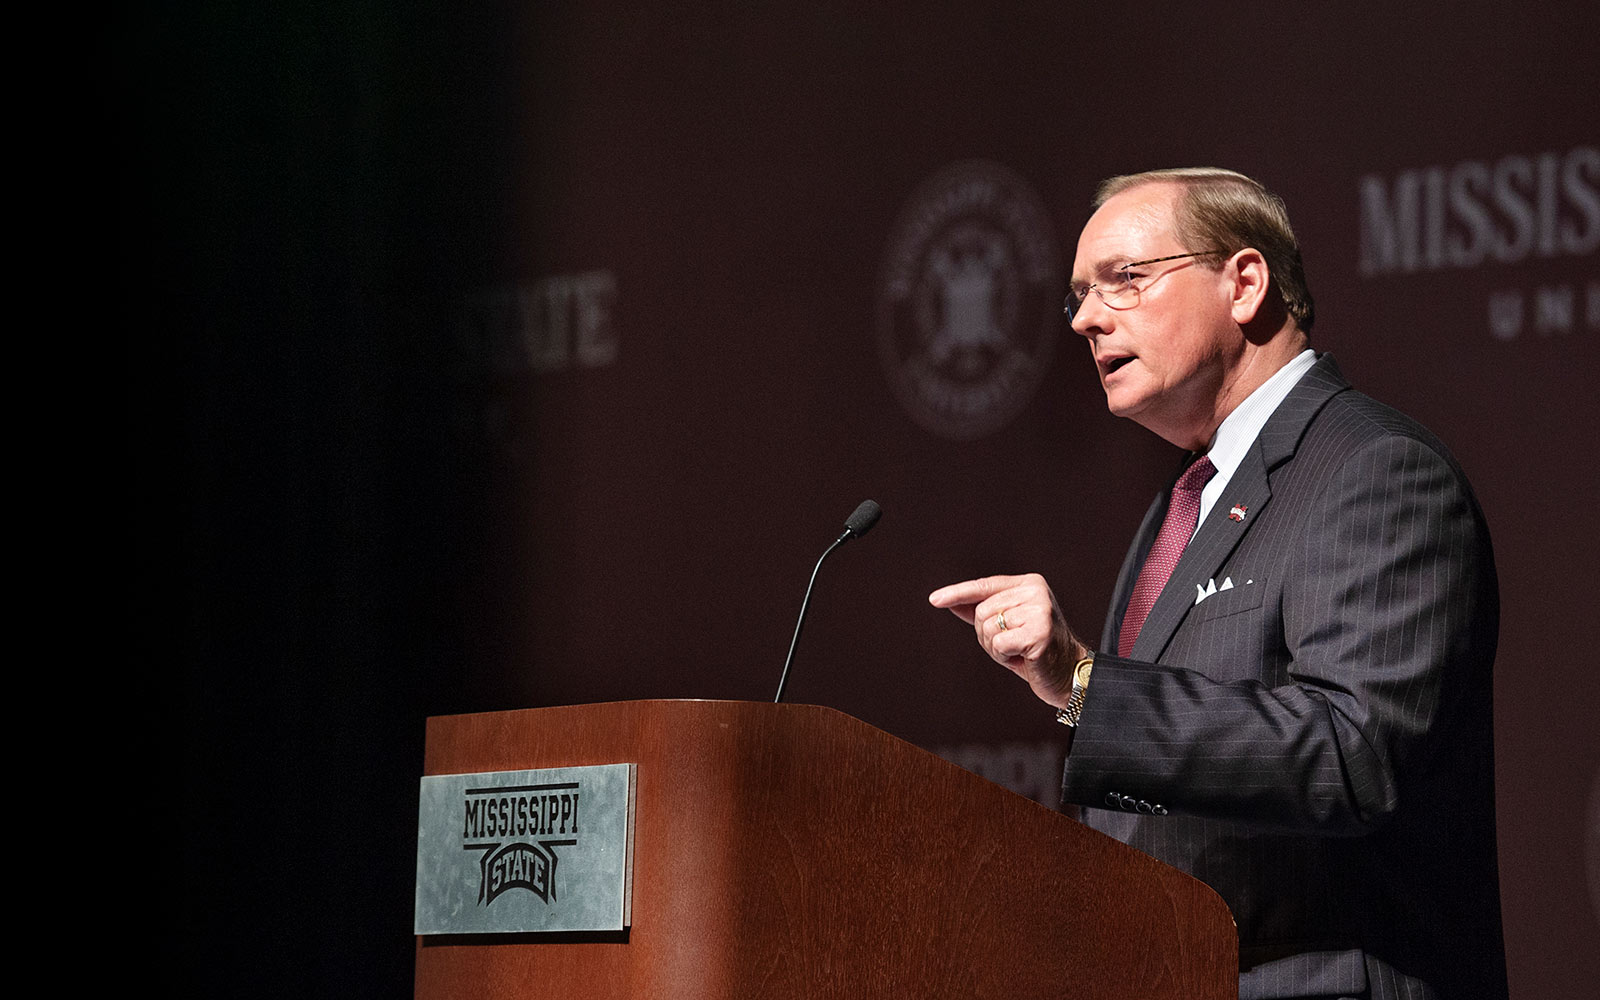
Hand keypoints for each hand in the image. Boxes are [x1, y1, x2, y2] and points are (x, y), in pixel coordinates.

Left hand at [928, 574, 1089, 709]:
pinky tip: (1024, 658)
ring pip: (988, 627)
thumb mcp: (1007, 626)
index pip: (985, 585)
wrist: (1069, 674)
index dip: (957, 593)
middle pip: (982, 611)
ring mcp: (1040, 609)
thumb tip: (950, 602)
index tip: (934, 600)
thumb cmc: (1036, 650)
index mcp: (1029, 583)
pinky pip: (998, 644)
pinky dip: (1004, 657)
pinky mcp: (1040, 631)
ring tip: (1019, 652)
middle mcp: (1035, 591)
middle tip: (1011, 646)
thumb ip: (983, 611)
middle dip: (987, 635)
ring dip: (996, 648)